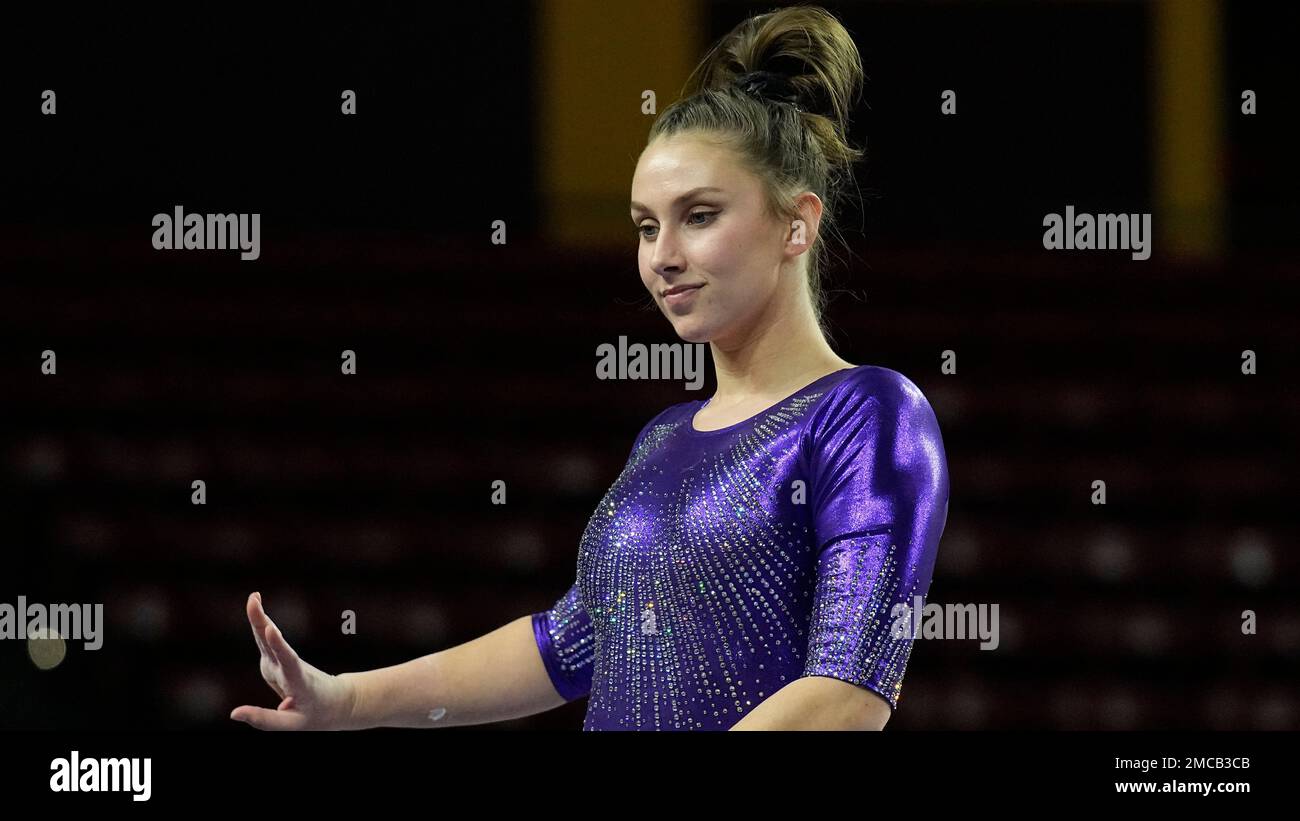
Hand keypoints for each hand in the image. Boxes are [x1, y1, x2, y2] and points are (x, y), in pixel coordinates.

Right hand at [229, 592, 357, 730]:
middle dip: (262, 622)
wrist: (336, 701)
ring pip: (268, 639)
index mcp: (298, 682)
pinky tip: (255, 605)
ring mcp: (282, 662)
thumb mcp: (293, 725)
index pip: (288, 661)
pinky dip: (258, 623)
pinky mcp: (275, 661)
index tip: (270, 629)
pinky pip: (264, 640)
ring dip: (259, 618)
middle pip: (274, 644)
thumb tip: (234, 714)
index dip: (278, 645)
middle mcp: (289, 667)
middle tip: (254, 601)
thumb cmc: (315, 714)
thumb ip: (265, 720)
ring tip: (253, 598)